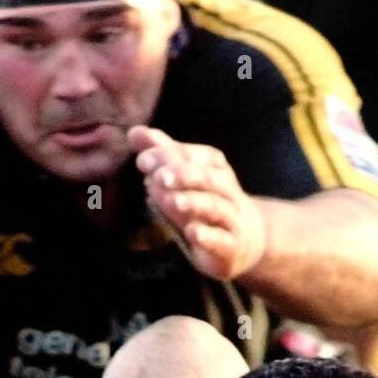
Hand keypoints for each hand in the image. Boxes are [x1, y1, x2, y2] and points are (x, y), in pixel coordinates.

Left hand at [129, 125, 266, 280]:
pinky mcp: (230, 246)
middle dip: (184, 175)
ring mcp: (231, 218)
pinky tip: (193, 232)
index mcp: (213, 168)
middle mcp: (225, 189)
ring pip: (215, 207)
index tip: (143, 160)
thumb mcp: (183, 180)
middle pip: (208, 178)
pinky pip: (222, 239)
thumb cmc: (205, 204)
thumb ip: (161, 156)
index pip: (192, 157)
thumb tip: (133, 132)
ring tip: (174, 201)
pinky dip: (208, 236)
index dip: (168, 156)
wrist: (244, 240)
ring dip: (194, 202)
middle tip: (159, 177)